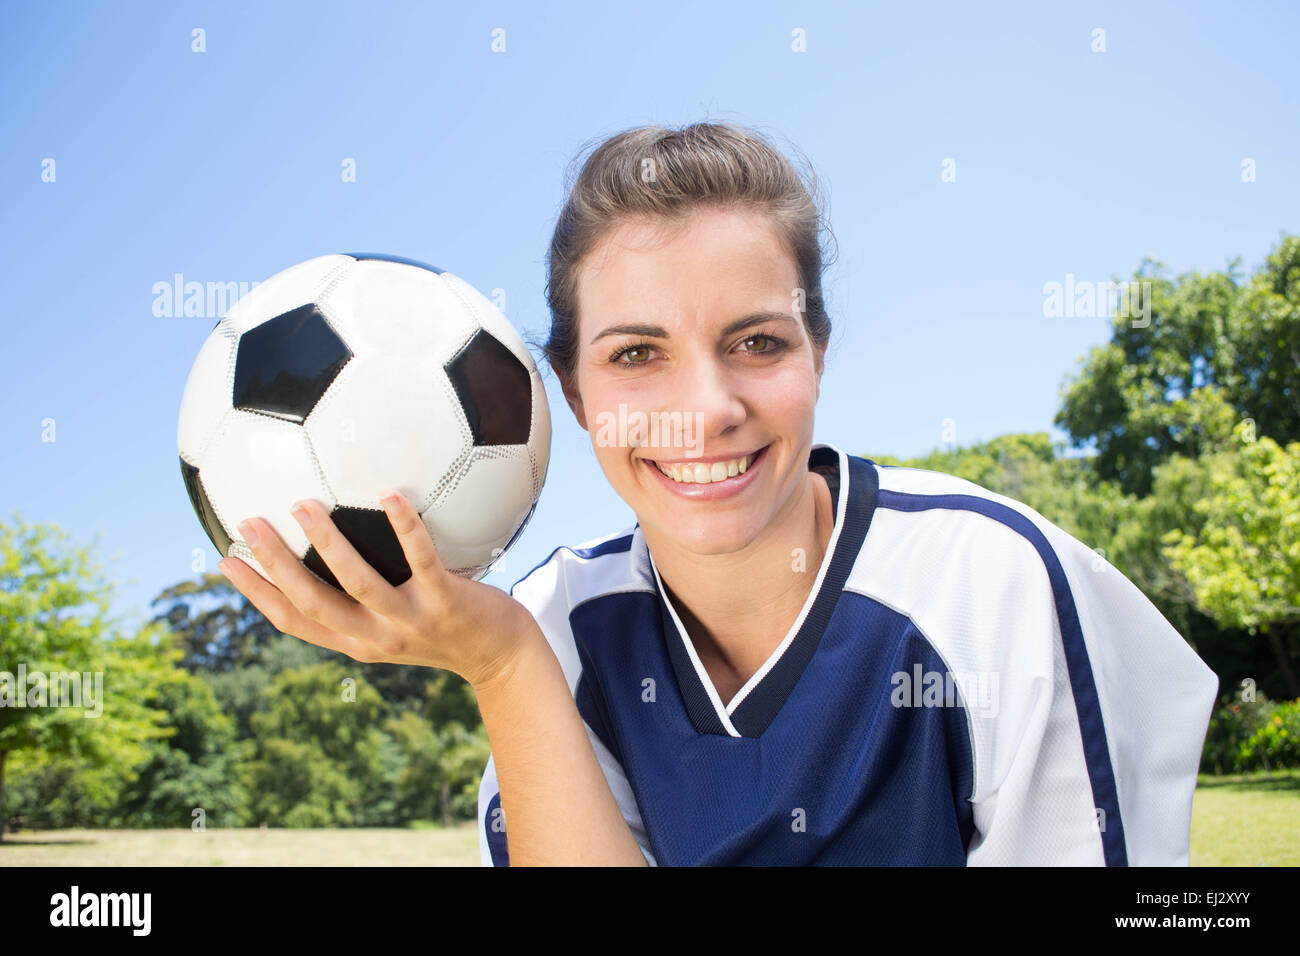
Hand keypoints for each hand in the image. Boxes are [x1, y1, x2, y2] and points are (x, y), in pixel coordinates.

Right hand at [217, 490, 530, 686]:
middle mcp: (375, 637)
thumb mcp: (397, 620)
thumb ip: (365, 593)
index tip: (225, 559)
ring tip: (302, 505)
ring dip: (327, 545)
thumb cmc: (446, 627)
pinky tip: (390, 493)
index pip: (293, 619)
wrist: (501, 657)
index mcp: (355, 641)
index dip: (256, 592)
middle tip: (248, 523)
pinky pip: (422, 559)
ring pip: (357, 584)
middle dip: (274, 565)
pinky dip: (405, 527)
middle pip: (311, 603)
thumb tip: (335, 544)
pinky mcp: (446, 603)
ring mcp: (410, 621)